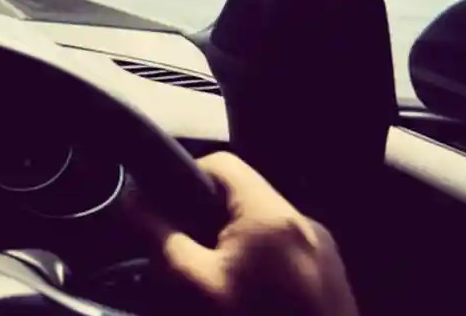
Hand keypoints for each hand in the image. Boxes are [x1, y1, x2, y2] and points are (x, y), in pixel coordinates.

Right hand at [125, 152, 357, 315]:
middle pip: (243, 197)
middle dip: (208, 221)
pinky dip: (261, 266)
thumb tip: (132, 200)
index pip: (221, 164)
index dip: (186, 179)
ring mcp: (324, 251)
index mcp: (271, 214)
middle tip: (188, 259)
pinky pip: (285, 253)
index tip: (167, 214)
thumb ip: (160, 237)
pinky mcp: (333, 277)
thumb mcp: (196, 286)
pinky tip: (252, 301)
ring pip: (263, 228)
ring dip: (235, 246)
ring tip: (219, 286)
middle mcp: (305, 222)